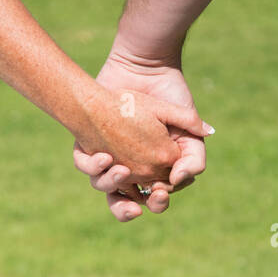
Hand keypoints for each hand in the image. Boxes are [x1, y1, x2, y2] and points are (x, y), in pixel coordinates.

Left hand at [73, 50, 211, 221]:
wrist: (144, 67)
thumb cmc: (169, 95)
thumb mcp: (187, 125)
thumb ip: (194, 154)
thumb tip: (182, 178)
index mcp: (154, 170)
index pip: (154, 198)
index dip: (157, 201)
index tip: (161, 190)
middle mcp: (129, 169)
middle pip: (122, 203)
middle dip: (126, 209)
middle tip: (135, 205)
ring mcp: (107, 158)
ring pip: (102, 186)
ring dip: (110, 184)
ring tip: (121, 170)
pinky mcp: (89, 143)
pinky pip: (84, 164)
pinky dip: (92, 165)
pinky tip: (104, 157)